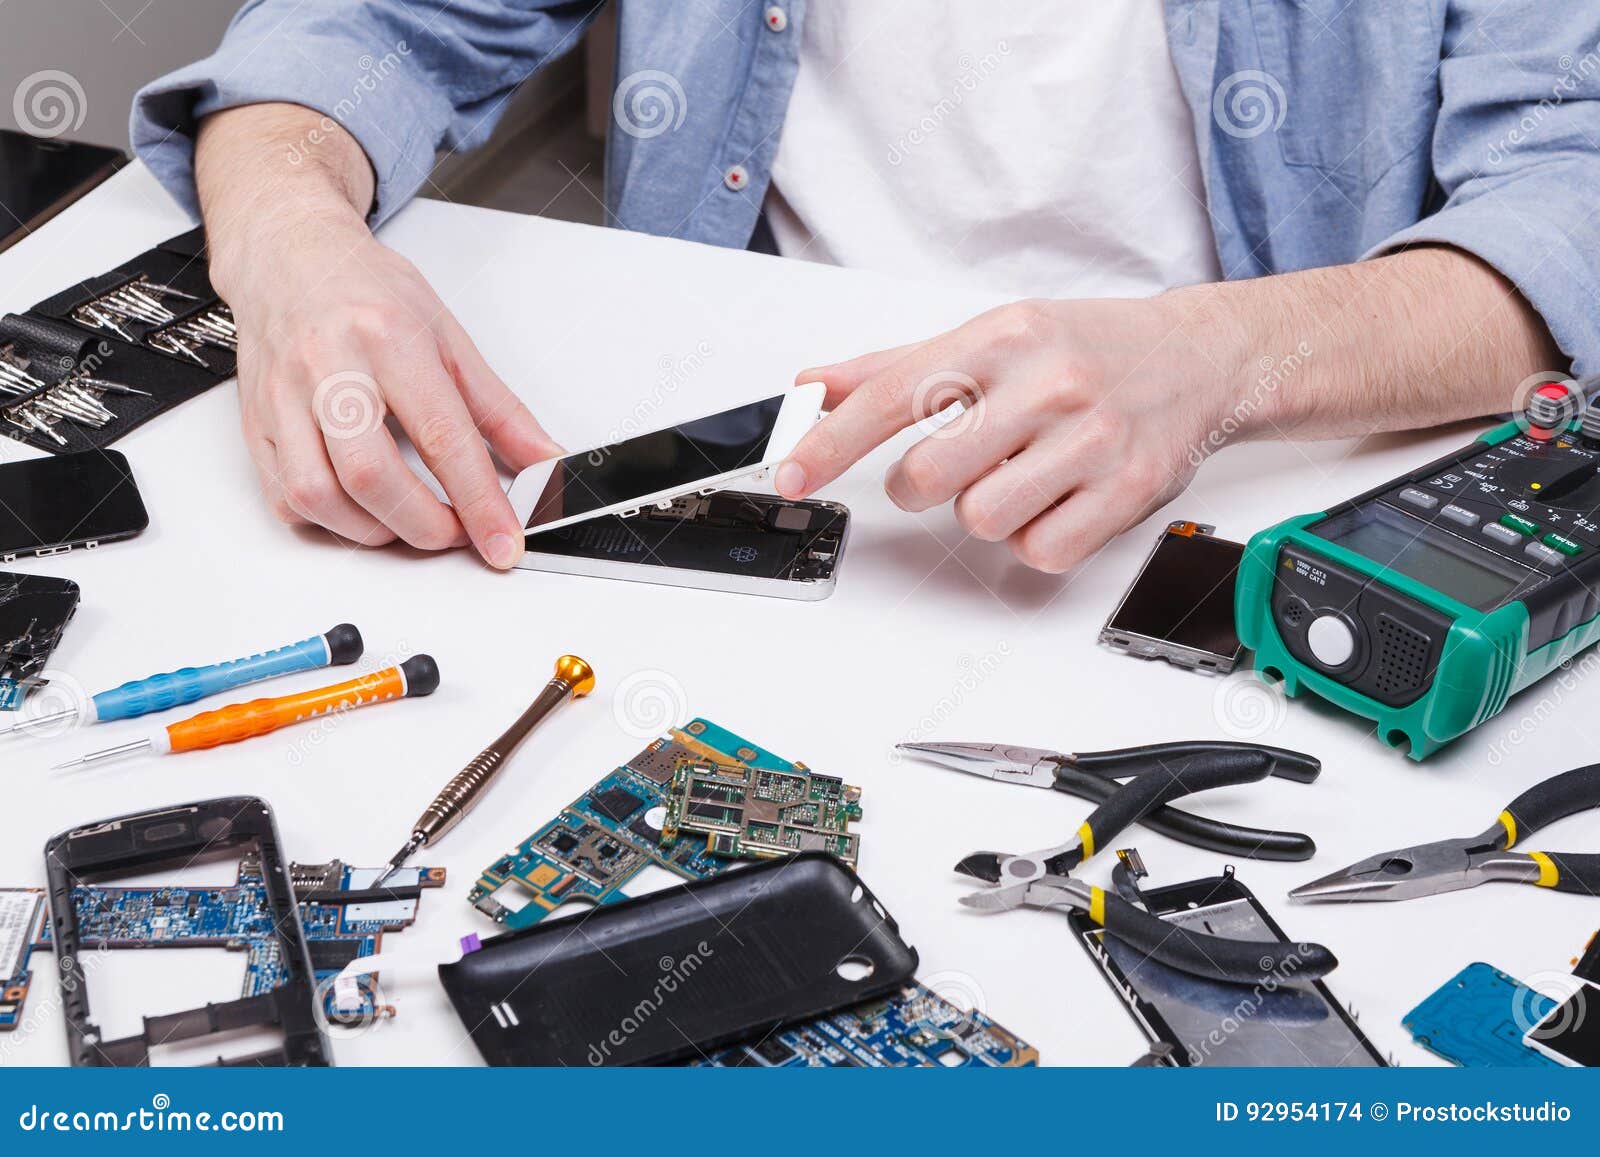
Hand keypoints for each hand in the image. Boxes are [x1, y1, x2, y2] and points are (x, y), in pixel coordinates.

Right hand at [197, 104, 558, 567]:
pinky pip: (285, 497)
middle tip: (455, 532)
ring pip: (318, 494)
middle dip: (423, 525)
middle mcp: (329, 365)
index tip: (503, 542)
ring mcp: (283, 396)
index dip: (479, 501)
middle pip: (371, 475)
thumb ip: (500, 409)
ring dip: (375, 531)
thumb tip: (543, 463)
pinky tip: (362, 511)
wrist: (288, 256)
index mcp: (389, 337)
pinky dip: (330, 522)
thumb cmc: (367, 292)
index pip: (443, 436)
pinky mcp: (256, 422)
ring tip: (411, 523)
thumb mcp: (450, 336)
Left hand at [774, 295, 1244, 572]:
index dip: (828, 444)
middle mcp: (1046, 384)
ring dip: (982, 512)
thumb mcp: (992, 334)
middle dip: (919, 486)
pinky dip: (1032, 541)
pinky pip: (1040, 552)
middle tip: (948, 468)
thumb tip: (812, 388)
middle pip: (928, 476)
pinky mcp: (1127, 491)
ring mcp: (1091, 440)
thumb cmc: (1086, 347)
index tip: (790, 475)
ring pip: (981, 519)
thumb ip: (896, 367)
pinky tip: (1053, 502)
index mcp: (1002, 337)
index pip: (890, 397)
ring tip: (1016, 477)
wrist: (1202, 356)